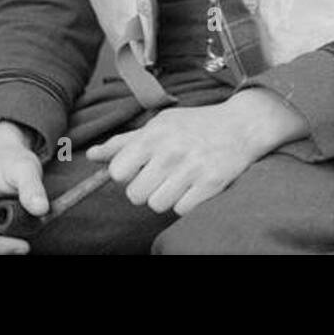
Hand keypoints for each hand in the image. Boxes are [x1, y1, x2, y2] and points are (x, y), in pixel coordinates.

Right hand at [0, 121, 47, 254]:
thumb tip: (41, 210)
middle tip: (27, 240)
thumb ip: (33, 188)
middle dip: (3, 246)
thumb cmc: (11, 162)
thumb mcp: (26, 168)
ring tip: (21, 230)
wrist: (0, 158)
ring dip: (1, 245)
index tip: (24, 247)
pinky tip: (11, 235)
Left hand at [85, 89, 307, 215]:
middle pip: (136, 195)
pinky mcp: (210, 185)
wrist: (240, 125)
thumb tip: (92, 155)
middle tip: (161, 176)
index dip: (126, 174)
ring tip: (178, 181)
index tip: (138, 169)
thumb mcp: (159, 124)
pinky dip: (185, 202)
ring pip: (157, 205)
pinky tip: (193, 186)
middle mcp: (170, 152)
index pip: (118, 173)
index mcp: (154, 136)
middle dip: (145, 189)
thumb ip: (124, 142)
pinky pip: (181, 209)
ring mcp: (191, 169)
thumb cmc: (195, 125)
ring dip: (165, 197)